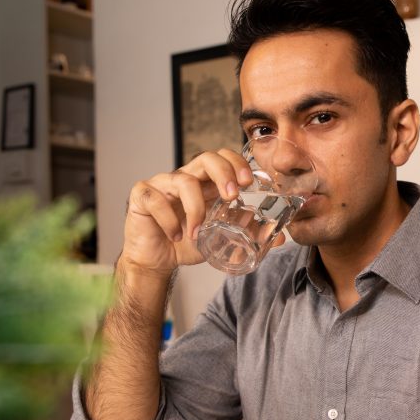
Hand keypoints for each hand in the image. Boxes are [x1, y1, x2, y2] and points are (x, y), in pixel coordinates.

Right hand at [121, 149, 253, 274]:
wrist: (156, 261)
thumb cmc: (186, 244)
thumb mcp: (220, 239)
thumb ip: (245, 235)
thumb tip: (277, 238)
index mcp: (205, 183)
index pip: (222, 158)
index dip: (236, 163)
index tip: (249, 182)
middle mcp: (185, 178)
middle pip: (205, 158)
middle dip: (223, 173)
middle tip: (232, 195)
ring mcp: (162, 185)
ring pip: (183, 180)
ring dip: (195, 208)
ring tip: (196, 233)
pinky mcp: (142, 196)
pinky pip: (156, 199)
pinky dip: (169, 219)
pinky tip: (175, 235)